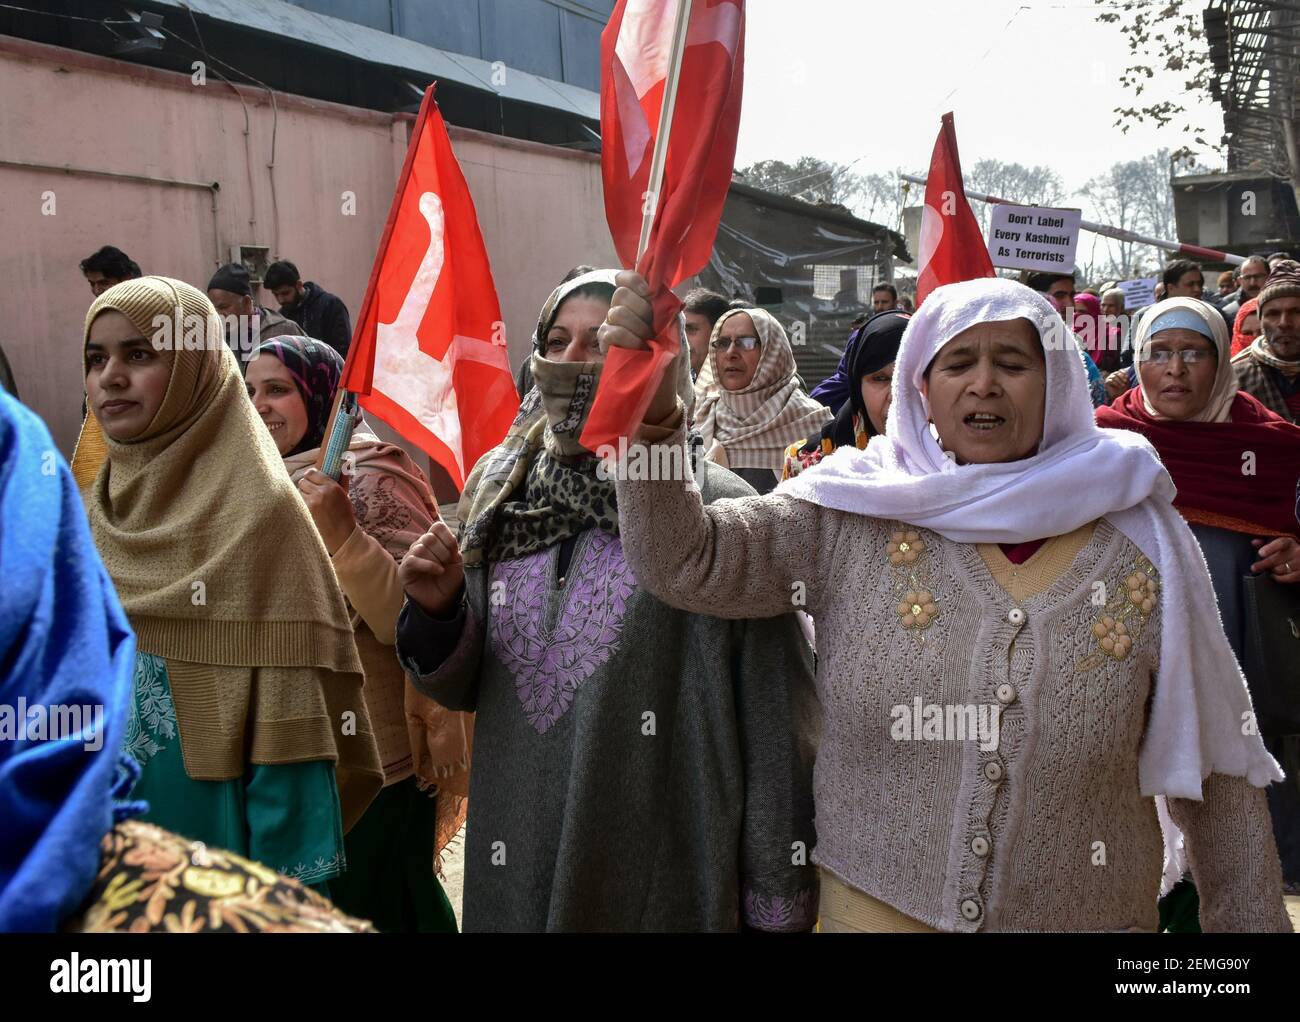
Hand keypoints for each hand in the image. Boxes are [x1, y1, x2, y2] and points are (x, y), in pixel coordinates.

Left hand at [298, 468, 356, 554]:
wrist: (342, 535)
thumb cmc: (344, 514)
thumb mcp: (345, 495)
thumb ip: (342, 478)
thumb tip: (344, 460)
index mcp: (332, 486)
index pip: (312, 472)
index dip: (311, 477)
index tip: (313, 481)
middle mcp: (321, 493)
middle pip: (303, 481)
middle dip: (306, 486)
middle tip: (312, 494)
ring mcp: (312, 503)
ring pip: (298, 491)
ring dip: (302, 495)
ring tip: (311, 503)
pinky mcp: (305, 512)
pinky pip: (297, 501)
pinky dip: (300, 504)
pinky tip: (308, 510)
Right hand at [399, 521, 464, 614]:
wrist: (443, 600)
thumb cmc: (448, 580)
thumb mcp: (456, 561)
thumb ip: (452, 546)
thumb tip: (448, 535)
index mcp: (433, 541)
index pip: (437, 526)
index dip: (447, 537)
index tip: (453, 551)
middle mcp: (420, 546)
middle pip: (430, 537)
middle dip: (443, 551)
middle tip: (446, 563)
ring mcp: (411, 556)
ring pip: (421, 547)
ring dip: (436, 559)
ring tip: (441, 570)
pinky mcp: (404, 569)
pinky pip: (413, 560)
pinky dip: (428, 565)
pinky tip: (438, 571)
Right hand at [598, 269, 679, 423]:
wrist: (660, 387)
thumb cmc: (667, 359)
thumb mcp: (673, 329)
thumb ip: (664, 307)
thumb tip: (657, 288)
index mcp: (639, 304)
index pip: (626, 279)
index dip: (634, 280)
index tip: (648, 293)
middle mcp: (623, 311)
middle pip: (621, 293)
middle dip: (641, 309)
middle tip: (652, 329)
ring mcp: (611, 326)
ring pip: (618, 312)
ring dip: (638, 327)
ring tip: (647, 343)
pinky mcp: (605, 343)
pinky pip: (612, 330)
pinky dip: (628, 338)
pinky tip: (637, 349)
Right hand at [1104, 369, 1129, 401]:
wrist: (1118, 394)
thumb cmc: (1123, 387)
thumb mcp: (1126, 381)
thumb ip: (1127, 377)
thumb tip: (1127, 374)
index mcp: (1118, 373)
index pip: (1120, 370)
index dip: (1124, 373)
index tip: (1127, 377)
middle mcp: (1113, 374)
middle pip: (1117, 373)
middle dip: (1122, 377)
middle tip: (1125, 382)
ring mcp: (1109, 377)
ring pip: (1114, 377)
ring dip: (1119, 381)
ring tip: (1122, 385)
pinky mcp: (1106, 382)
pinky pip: (1110, 380)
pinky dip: (1115, 383)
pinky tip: (1118, 386)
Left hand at [1252, 536, 1299, 583]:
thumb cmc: (1287, 551)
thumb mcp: (1278, 545)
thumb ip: (1265, 543)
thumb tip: (1254, 542)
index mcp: (1289, 542)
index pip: (1280, 543)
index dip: (1270, 548)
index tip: (1260, 553)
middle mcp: (1297, 551)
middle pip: (1276, 559)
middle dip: (1263, 564)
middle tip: (1254, 568)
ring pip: (1279, 570)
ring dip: (1271, 571)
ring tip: (1268, 570)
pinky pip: (1287, 578)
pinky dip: (1278, 578)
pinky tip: (1274, 575)